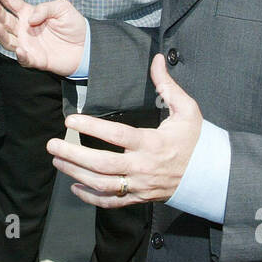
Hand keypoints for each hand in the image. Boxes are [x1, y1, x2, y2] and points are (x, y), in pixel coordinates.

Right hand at [0, 0, 86, 75]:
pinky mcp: (34, 59)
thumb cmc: (74, 26)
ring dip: (0, 32)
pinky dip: (20, 55)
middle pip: (5, 18)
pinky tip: (20, 49)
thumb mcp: (62, 7)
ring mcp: (27, 44)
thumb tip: (30, 18)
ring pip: (7, 39)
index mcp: (29, 13)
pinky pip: (24, 58)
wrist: (86, 47)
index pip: (11, 0)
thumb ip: (45, 8)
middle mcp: (24, 28)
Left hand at [49, 55, 202, 208]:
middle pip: (102, 164)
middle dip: (73, 154)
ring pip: (102, 184)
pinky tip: (74, 186)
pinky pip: (111, 202)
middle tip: (52, 144)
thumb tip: (157, 59)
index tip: (70, 120)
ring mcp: (140, 185)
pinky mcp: (139, 197)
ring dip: (75, 173)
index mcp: (152, 143)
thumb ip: (168, 85)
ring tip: (56, 160)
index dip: (92, 127)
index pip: (117, 135)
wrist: (209, 175)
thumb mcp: (187, 109)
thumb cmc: (195, 139)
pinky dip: (90, 197)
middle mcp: (143, 167)